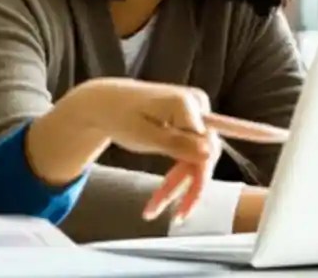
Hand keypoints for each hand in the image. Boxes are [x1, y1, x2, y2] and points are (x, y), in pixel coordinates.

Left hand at [27, 77, 287, 224]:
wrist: (106, 102)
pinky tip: (208, 181)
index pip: (205, 149)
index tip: (187, 209)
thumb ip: (178, 143)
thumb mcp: (145, 135)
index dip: (199, 180)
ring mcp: (197, 112)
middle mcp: (198, 104)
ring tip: (153, 208)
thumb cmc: (122, 116)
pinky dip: (184, 171)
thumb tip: (210, 152)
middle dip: (186, 185)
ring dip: (182, 182)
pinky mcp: (192, 120)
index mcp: (186, 104)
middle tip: (167, 215)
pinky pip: (195, 150)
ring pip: (200, 156)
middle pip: (204, 154)